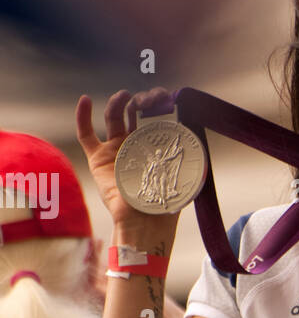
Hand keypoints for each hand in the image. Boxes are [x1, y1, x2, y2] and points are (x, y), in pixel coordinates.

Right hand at [75, 87, 180, 234]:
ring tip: (126, 95)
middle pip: (132, 114)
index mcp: (153, 148)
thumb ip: (188, 156)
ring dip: (118, 102)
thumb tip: (197, 134)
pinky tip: (85, 99)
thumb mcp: (181, 175)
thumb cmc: (164, 203)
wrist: (143, 222)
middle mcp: (133, 146)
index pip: (153, 119)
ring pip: (112, 118)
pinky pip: (86, 135)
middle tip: (150, 98)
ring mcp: (114, 150)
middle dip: (141, 101)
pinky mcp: (97, 159)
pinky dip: (82, 116)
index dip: (158, 106)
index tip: (166, 97)